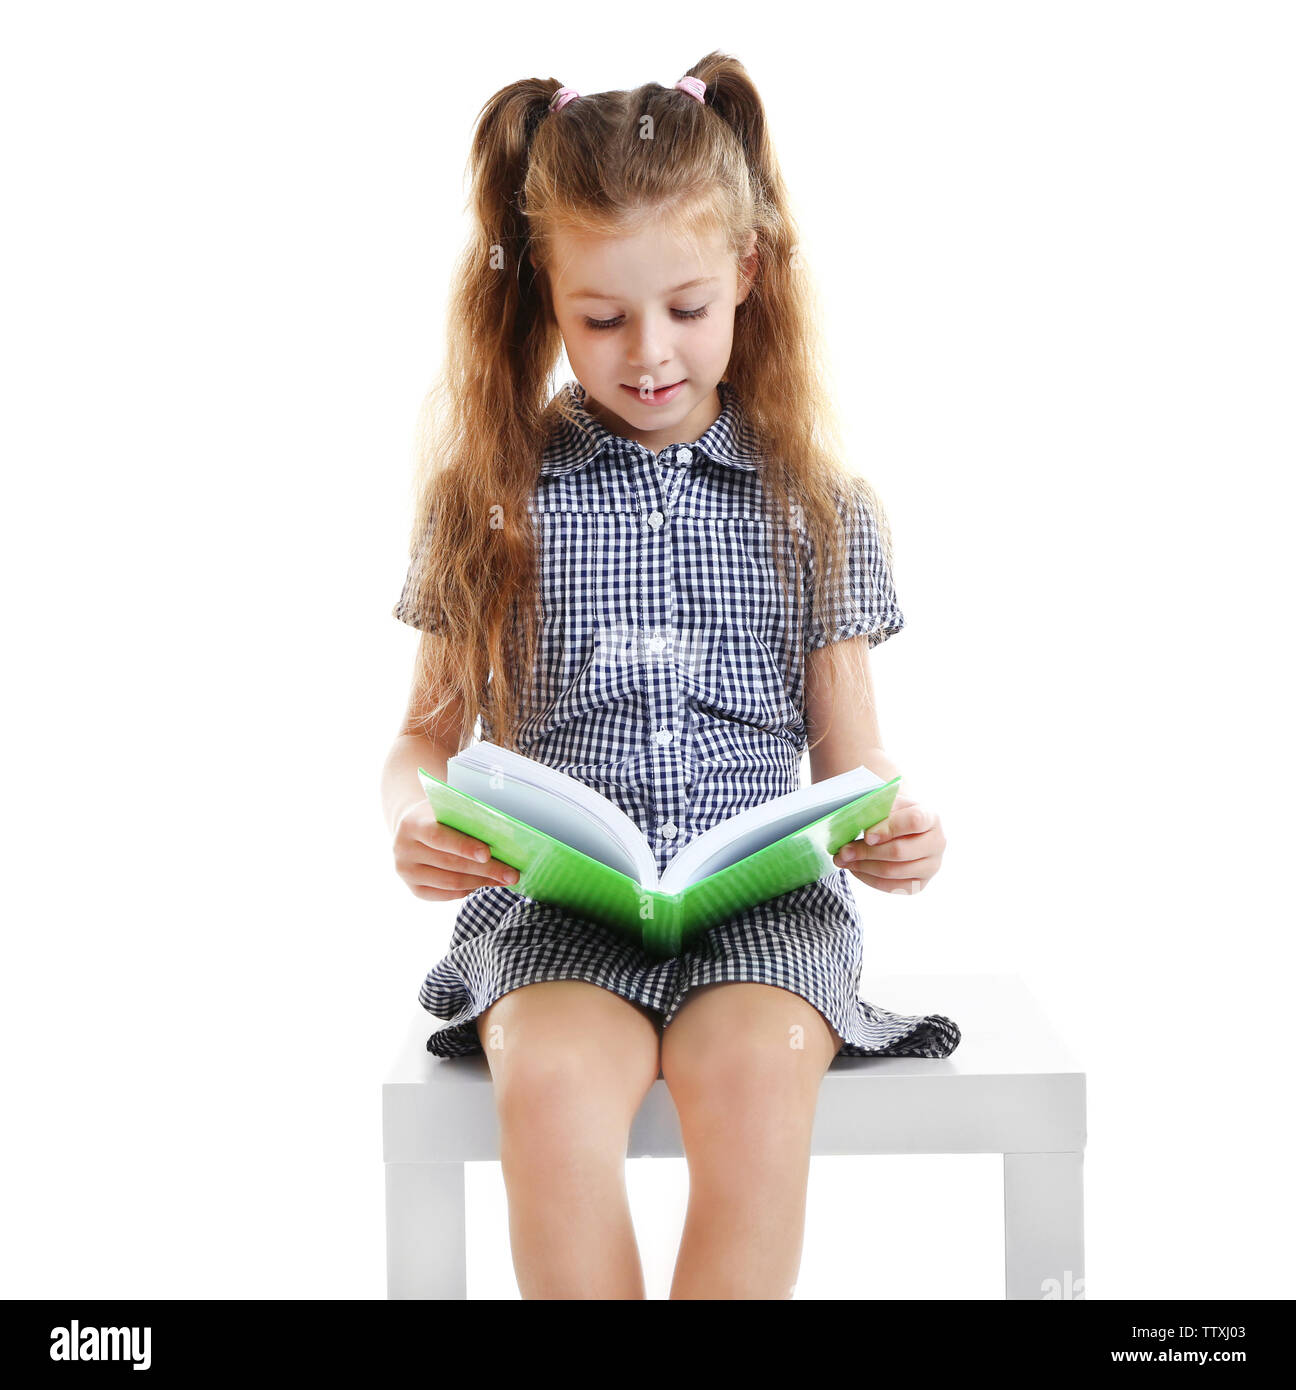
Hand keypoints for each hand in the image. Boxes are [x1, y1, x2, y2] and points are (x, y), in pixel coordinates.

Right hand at [392, 800, 519, 901]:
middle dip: (485, 869)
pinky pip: (447, 895)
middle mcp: (403, 850)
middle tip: (512, 874)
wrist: (413, 828)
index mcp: (412, 824)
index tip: (488, 854)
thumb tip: (503, 838)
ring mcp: (406, 872)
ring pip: (451, 882)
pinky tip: (485, 883)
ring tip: (504, 879)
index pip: (439, 837)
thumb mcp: (447, 810)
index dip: (464, 846)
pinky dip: (469, 889)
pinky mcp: (414, 889)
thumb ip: (467, 819)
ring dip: (481, 882)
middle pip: (450, 863)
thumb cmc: (440, 816)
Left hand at [832, 794, 944, 894]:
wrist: (904, 827)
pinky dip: (869, 879)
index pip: (914, 821)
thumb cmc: (893, 813)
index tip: (866, 835)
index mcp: (930, 817)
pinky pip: (892, 887)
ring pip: (893, 872)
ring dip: (863, 867)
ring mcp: (931, 866)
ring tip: (843, 860)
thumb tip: (861, 828)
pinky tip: (855, 869)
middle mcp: (937, 843)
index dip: (888, 829)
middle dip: (866, 852)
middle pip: (900, 851)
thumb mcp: (887, 804)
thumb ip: (876, 811)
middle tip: (843, 851)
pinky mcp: (920, 883)